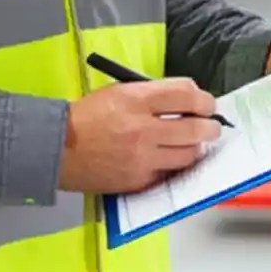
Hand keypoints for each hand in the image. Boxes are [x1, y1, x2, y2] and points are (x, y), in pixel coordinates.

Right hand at [58, 78, 221, 194]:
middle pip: (195, 128)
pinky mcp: (139, 179)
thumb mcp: (119, 92)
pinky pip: (169, 172)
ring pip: (188, 154)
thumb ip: (153, 94)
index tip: (207, 104)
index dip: (204, 99)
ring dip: (195, 147)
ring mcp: (142, 157)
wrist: (58, 148)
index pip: (186, 95)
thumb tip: (186, 99)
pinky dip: (173, 164)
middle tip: (211, 126)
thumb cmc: (88, 116)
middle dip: (210, 126)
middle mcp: (143, 128)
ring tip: (192, 143)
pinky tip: (169, 158)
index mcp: (137, 99)